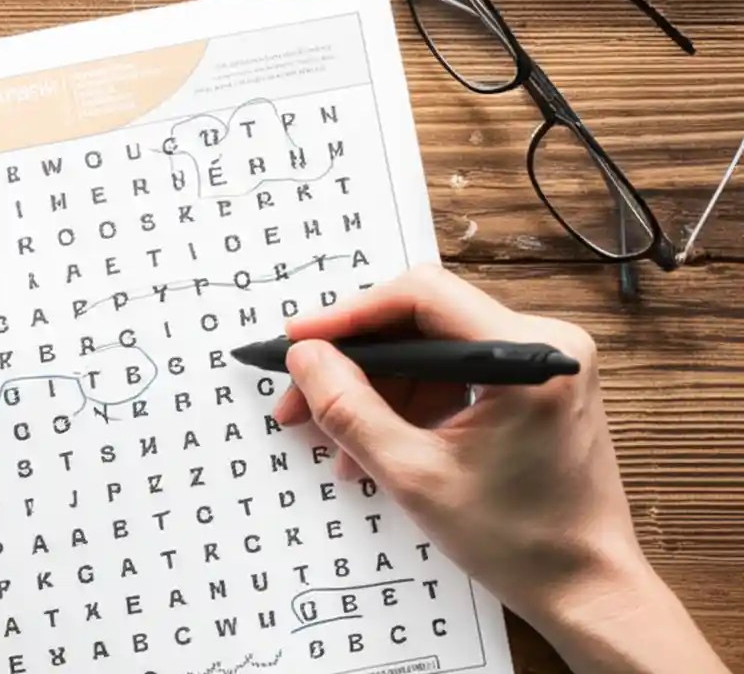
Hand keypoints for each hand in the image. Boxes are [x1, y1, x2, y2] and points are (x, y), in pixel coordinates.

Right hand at [274, 264, 727, 673]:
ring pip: (431, 350)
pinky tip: (372, 442)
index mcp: (529, 354)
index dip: (349, 314)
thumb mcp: (413, 475)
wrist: (586, 590)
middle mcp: (544, 344)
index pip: (421, 297)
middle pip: (422, 321)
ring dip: (376, 388)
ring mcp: (540, 364)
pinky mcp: (531, 387)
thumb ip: (350, 410)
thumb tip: (306, 357)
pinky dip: (408, 404)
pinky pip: (453, 375)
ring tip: (332, 433)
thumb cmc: (522, 543)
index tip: (300, 339)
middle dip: (356, 360)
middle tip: (302, 394)